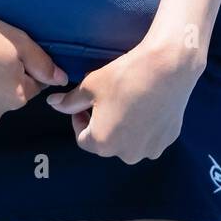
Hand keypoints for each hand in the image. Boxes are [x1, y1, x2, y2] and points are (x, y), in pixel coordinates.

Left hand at [44, 41, 204, 162]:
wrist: (168, 67)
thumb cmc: (125, 76)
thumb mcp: (90, 86)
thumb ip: (69, 101)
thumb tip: (52, 104)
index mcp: (102, 143)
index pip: (82, 138)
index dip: (79, 119)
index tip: (84, 104)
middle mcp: (126, 154)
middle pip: (106, 142)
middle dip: (102, 124)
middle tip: (106, 100)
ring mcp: (150, 149)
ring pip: (129, 141)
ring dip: (123, 127)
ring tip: (127, 101)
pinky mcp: (168, 140)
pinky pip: (149, 137)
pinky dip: (144, 126)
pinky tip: (146, 104)